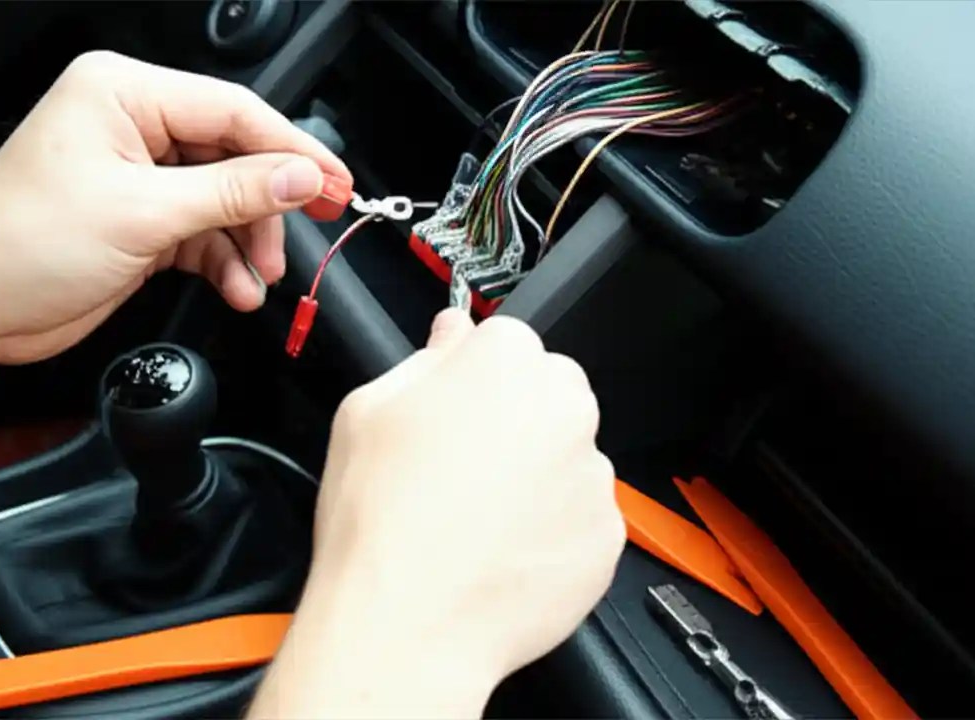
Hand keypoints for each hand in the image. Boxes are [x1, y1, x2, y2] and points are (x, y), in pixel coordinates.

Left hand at [0, 50, 348, 363]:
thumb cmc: (18, 246)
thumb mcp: (144, 214)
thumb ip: (232, 192)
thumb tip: (298, 176)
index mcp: (122, 93)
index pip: (233, 110)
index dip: (292, 150)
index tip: (334, 182)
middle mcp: (130, 125)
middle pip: (234, 156)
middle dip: (267, 207)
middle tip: (305, 234)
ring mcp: (135, 173)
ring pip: (224, 199)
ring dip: (246, 243)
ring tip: (258, 278)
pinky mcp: (138, 218)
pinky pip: (203, 232)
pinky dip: (224, 262)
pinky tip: (236, 288)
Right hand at [251, 311, 623, 718]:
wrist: (408, 625)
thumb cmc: (380, 521)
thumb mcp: (367, 411)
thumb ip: (425, 360)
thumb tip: (454, 336)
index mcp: (507, 361)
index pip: (505, 343)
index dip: (472, 379)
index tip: (452, 409)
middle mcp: (564, 407)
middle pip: (549, 394)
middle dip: (514, 420)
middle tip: (460, 467)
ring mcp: (592, 474)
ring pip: (566, 458)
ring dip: (535, 477)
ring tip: (475, 520)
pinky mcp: (607, 535)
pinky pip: (580, 518)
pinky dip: (551, 530)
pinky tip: (500, 552)